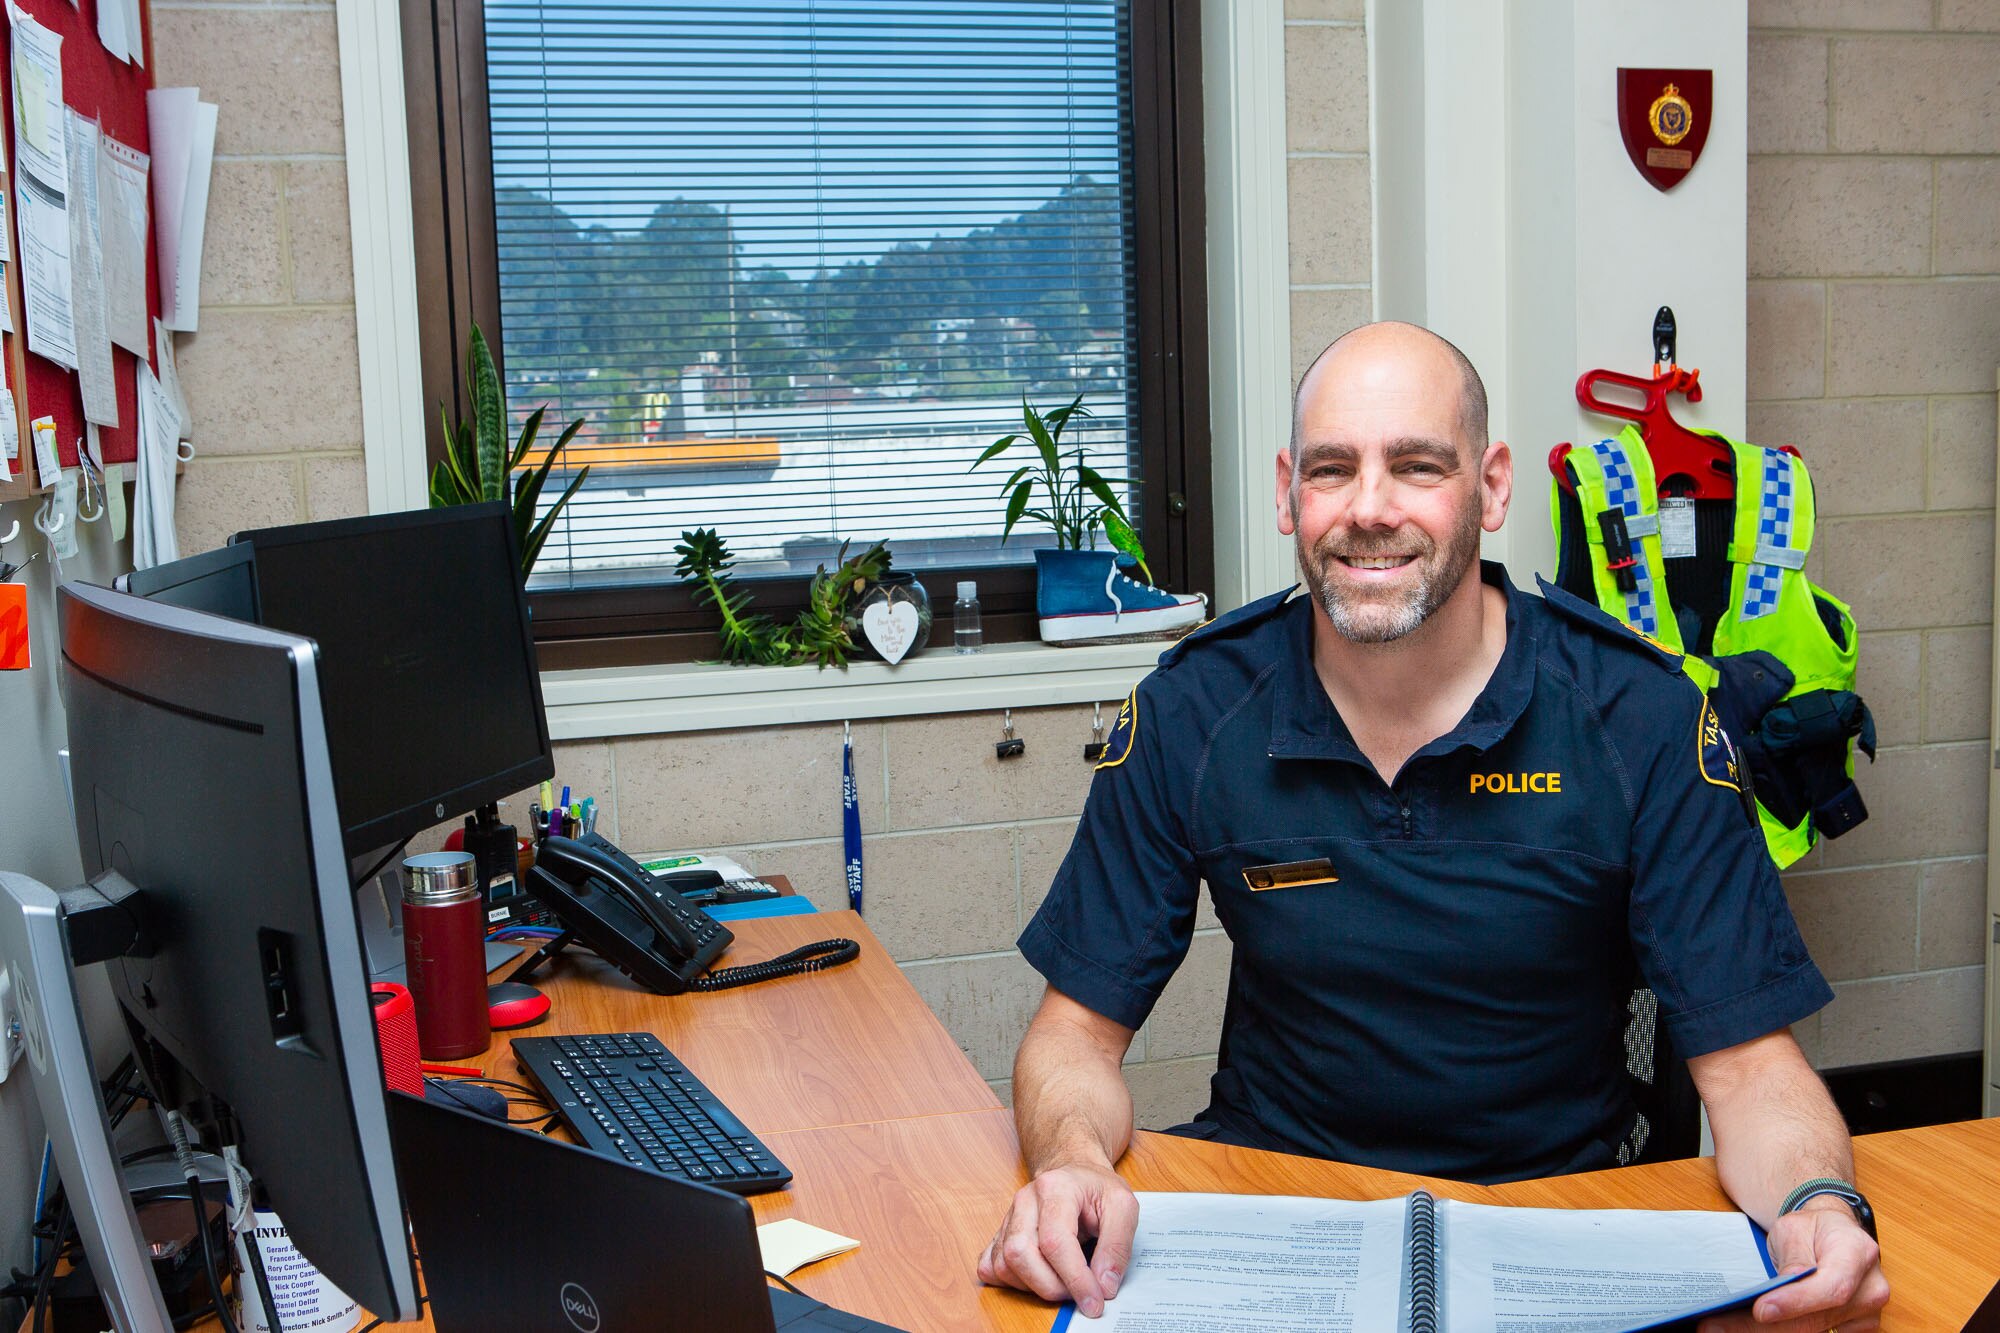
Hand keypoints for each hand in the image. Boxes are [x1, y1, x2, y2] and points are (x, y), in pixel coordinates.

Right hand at [976, 1161, 1139, 1318]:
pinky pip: (991, 1266)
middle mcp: (1025, 1200)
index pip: (1055, 1242)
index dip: (1075, 1279)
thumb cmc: (1097, 1189)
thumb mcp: (1123, 1207)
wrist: (1076, 1175)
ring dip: (1034, 1287)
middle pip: (1020, 1254)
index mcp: (1055, 1187)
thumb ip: (1118, 1246)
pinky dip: (1011, 1282)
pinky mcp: (1001, 1233)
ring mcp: (1009, 1217)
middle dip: (1051, 1286)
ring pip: (1004, 1264)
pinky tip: (1036, 1278)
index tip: (1094, 1302)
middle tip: (1079, 1293)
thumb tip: (1104, 1285)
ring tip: (1063, 1283)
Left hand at [1698, 1199, 1887, 1331]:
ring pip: (1813, 1332)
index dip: (1796, 1302)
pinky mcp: (1854, 1329)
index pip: (1831, 1287)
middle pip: (1818, 1319)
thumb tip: (1781, 1289)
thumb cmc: (1812, 1229)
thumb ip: (1793, 1259)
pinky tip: (1747, 1330)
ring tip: (1721, 1329)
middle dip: (1765, 1327)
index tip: (1760, 1310)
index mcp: (1858, 1253)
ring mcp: (1867, 1314)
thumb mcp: (1794, 1229)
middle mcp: (1870, 1289)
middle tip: (1717, 1327)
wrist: (1831, 1235)